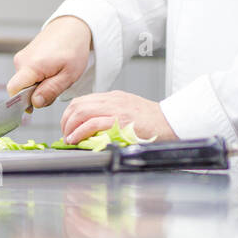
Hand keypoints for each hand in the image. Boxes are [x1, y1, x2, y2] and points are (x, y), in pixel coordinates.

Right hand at [6, 16, 92, 108]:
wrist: (72, 27)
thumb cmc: (73, 49)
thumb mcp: (68, 75)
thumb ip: (50, 91)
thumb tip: (34, 103)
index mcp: (31, 66)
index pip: (13, 90)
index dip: (20, 102)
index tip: (34, 107)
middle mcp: (22, 61)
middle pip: (20, 89)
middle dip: (35, 94)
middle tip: (56, 87)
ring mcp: (22, 57)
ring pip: (24, 82)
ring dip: (38, 86)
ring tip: (56, 76)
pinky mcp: (25, 56)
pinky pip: (27, 75)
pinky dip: (38, 78)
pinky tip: (51, 70)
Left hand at [60, 90, 177, 144]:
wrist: (171, 121)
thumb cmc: (152, 122)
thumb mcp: (127, 112)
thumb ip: (110, 117)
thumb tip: (91, 132)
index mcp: (113, 98)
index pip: (82, 101)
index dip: (70, 115)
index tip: (67, 126)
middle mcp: (112, 100)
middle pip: (78, 105)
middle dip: (66, 121)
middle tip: (65, 134)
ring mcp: (116, 109)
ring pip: (82, 112)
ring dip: (70, 127)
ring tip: (69, 138)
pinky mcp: (120, 120)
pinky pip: (93, 123)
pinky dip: (80, 131)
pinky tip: (76, 139)